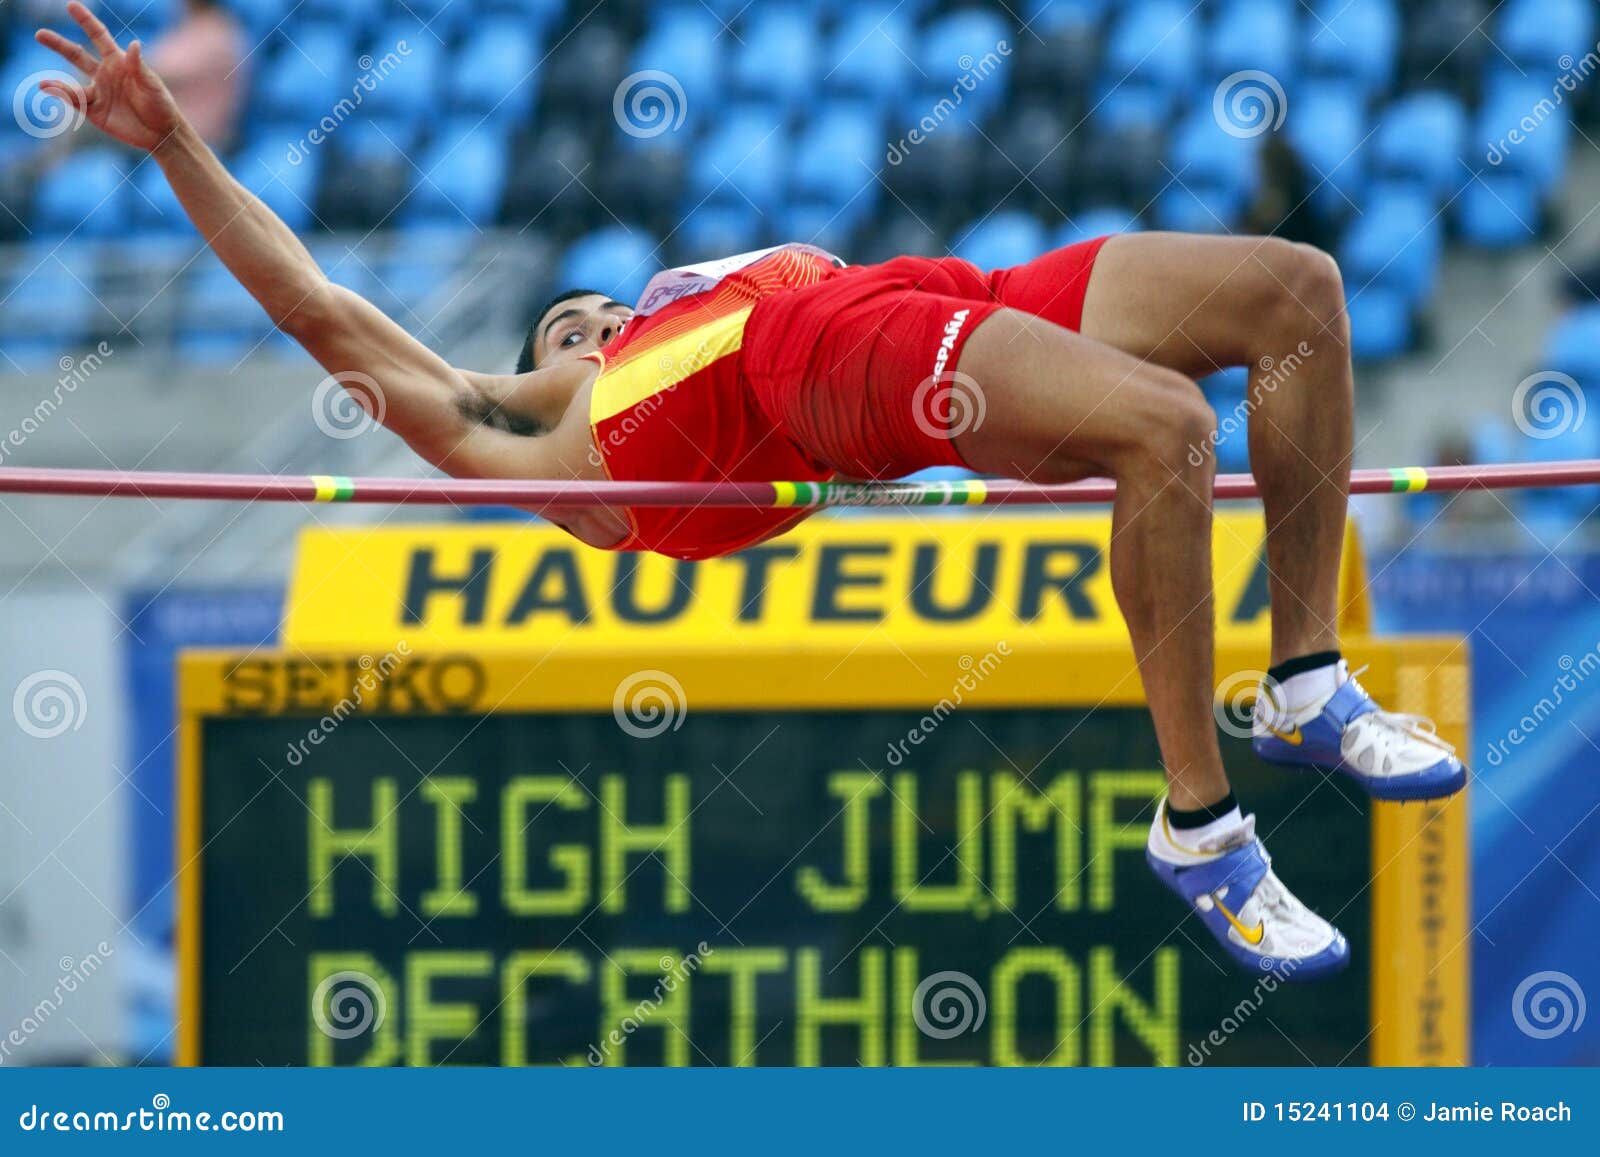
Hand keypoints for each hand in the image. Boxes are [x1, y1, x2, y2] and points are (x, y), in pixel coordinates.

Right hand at [35, 2, 183, 151]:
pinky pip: (76, 103)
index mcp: (118, 62)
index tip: (71, 5)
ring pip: (71, 85)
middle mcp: (104, 74)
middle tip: (39, 34)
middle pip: (76, 55)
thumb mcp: (152, 85)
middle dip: (58, 44)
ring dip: (58, 85)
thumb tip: (134, 44)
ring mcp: (97, 93)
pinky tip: (51, 93)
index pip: (98, 36)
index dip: (85, 21)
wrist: (162, 134)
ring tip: (45, 85)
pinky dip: (63, 98)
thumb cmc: (161, 105)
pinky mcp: (94, 111)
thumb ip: (139, 66)